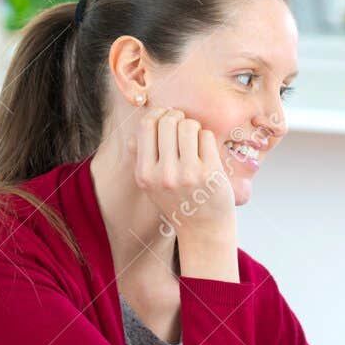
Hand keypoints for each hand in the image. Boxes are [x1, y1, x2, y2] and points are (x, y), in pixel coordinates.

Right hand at [132, 107, 237, 278]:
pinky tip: (205, 151)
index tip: (166, 118)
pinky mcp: (210, 173)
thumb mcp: (151, 186)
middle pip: (168, 121)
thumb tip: (134, 132)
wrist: (203, 230)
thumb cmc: (177, 202)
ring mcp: (188, 173)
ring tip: (195, 138)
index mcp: (145, 174)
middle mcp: (164, 174)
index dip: (158, 114)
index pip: (146, 126)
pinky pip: (206, 136)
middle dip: (177, 117)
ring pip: (188, 125)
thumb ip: (141, 159)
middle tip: (183, 125)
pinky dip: (206, 138)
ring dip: (193, 126)